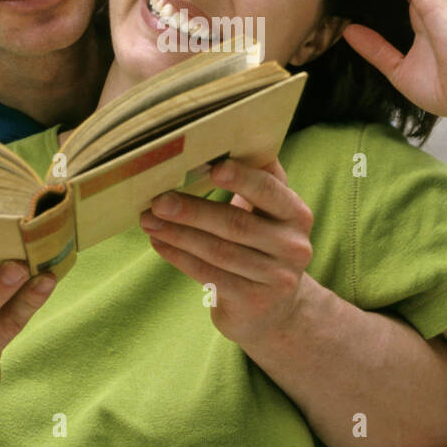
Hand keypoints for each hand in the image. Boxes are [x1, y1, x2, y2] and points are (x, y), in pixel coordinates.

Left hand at [139, 158, 313, 348]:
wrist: (276, 309)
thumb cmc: (263, 244)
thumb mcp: (270, 213)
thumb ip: (258, 178)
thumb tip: (224, 137)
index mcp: (297, 214)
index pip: (269, 192)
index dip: (241, 179)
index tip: (212, 168)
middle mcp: (293, 247)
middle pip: (236, 224)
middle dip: (192, 210)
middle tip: (157, 199)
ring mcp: (275, 278)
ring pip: (217, 251)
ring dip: (177, 234)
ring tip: (148, 220)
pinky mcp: (253, 302)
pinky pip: (208, 275)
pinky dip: (178, 257)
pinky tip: (159, 242)